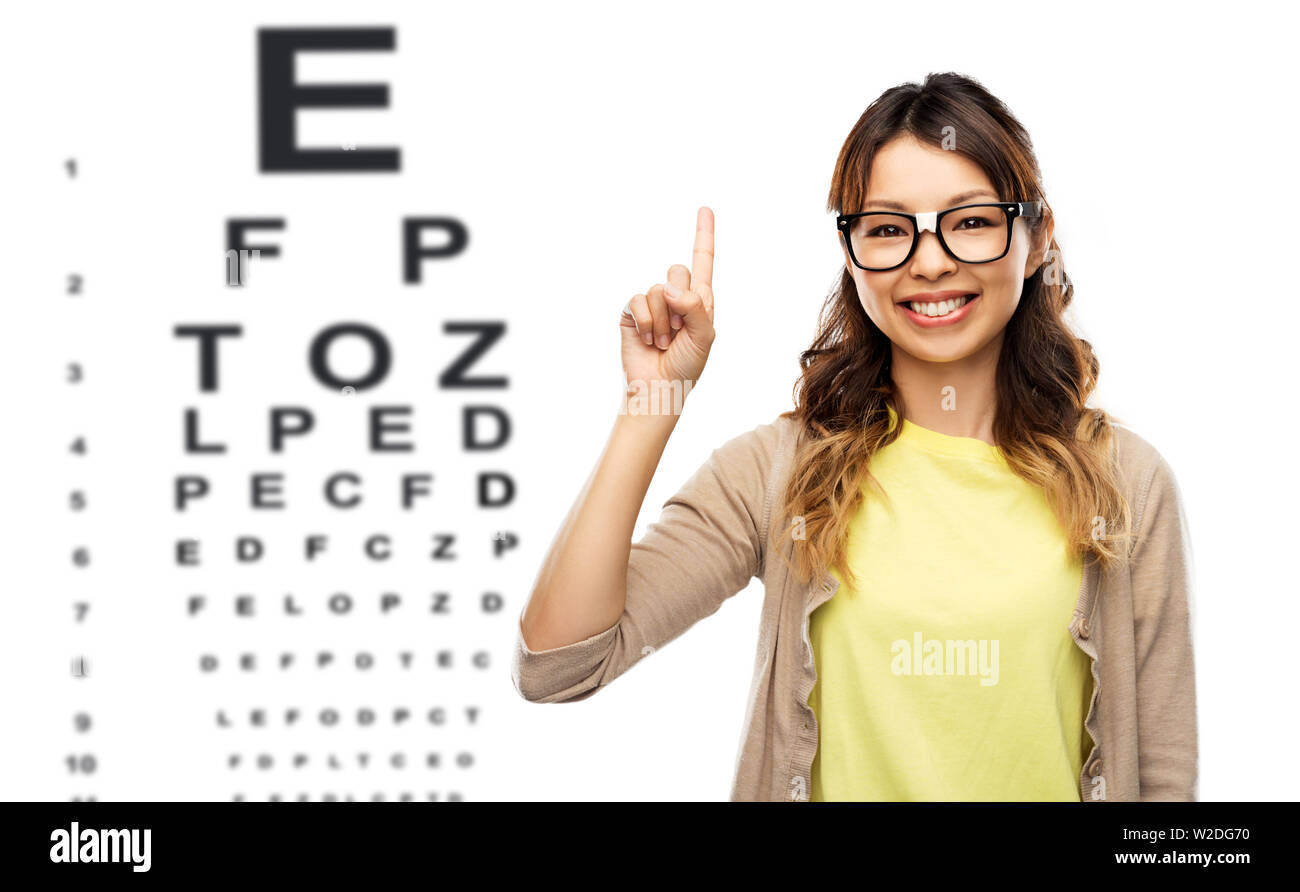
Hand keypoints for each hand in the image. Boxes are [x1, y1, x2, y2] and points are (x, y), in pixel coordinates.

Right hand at [620, 207, 715, 395]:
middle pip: (678, 271)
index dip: (704, 234)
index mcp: (700, 299)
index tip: (705, 209)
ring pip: (658, 289)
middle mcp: (676, 296)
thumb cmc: (687, 365)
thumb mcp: (704, 336)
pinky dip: (647, 323)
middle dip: (680, 302)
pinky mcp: (633, 312)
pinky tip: (649, 340)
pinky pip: (639, 300)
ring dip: (663, 321)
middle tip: (679, 331)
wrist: (660, 387)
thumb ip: (695, 307)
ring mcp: (653, 303)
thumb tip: (668, 288)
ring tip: (664, 342)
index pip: (703, 260)